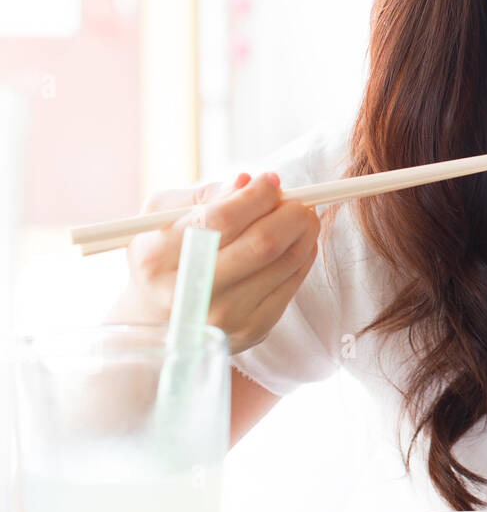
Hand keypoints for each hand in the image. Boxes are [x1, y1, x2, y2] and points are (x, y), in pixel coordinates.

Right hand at [115, 171, 321, 354]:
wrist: (158, 321)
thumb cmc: (164, 257)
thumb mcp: (163, 218)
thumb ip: (204, 195)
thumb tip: (248, 182)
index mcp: (158, 258)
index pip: (222, 219)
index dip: (257, 195)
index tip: (271, 181)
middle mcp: (190, 292)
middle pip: (262, 244)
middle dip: (290, 214)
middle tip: (296, 201)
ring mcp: (224, 316)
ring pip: (284, 262)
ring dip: (304, 232)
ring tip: (302, 217)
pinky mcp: (252, 329)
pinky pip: (292, 284)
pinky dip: (304, 256)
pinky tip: (300, 243)